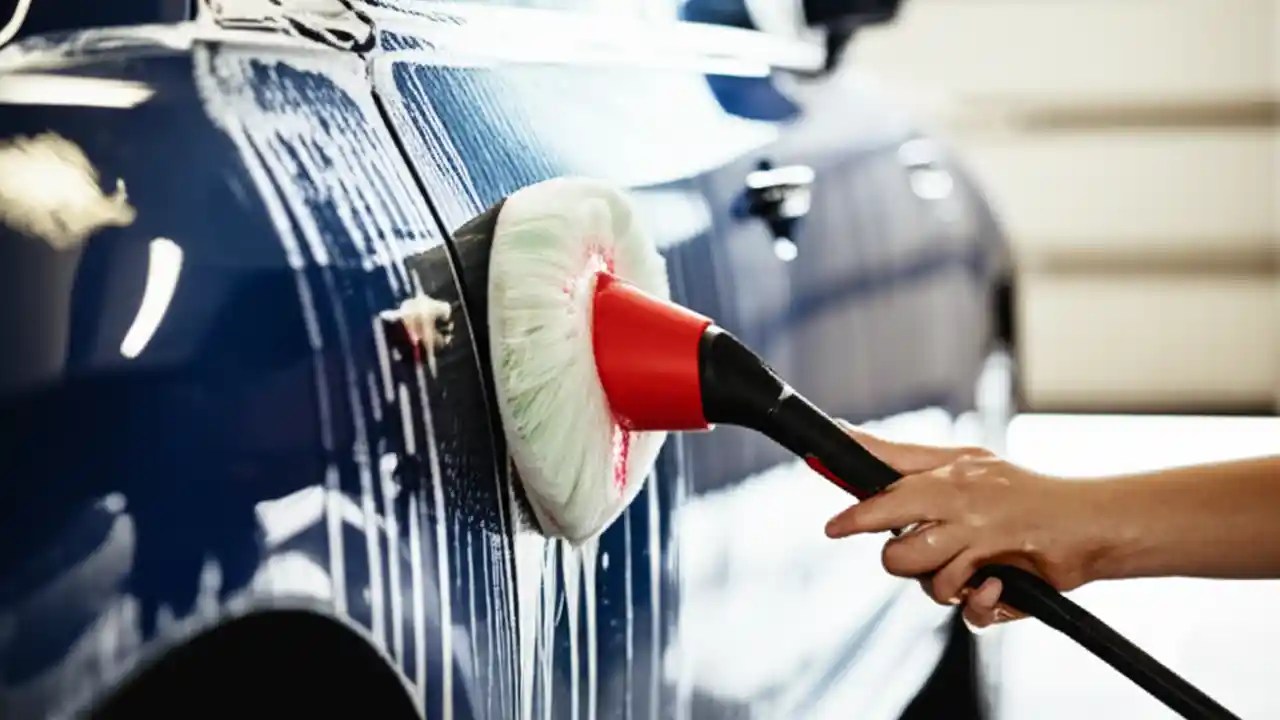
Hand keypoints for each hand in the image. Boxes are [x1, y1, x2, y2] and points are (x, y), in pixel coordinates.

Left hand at [824, 426, 1112, 627]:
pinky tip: (993, 585)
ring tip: (967, 569)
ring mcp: (984, 542)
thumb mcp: (966, 463)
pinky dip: (979, 603)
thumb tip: (848, 434)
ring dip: (942, 582)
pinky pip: (969, 607)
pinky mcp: (1006, 578)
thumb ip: (907, 459)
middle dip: (896, 556)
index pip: (892, 484)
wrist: (1092, 523)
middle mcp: (963, 504)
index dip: (859, 510)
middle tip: (903, 553)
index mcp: (952, 474)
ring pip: (928, 579)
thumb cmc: (1023, 495)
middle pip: (899, 542)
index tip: (832, 527)